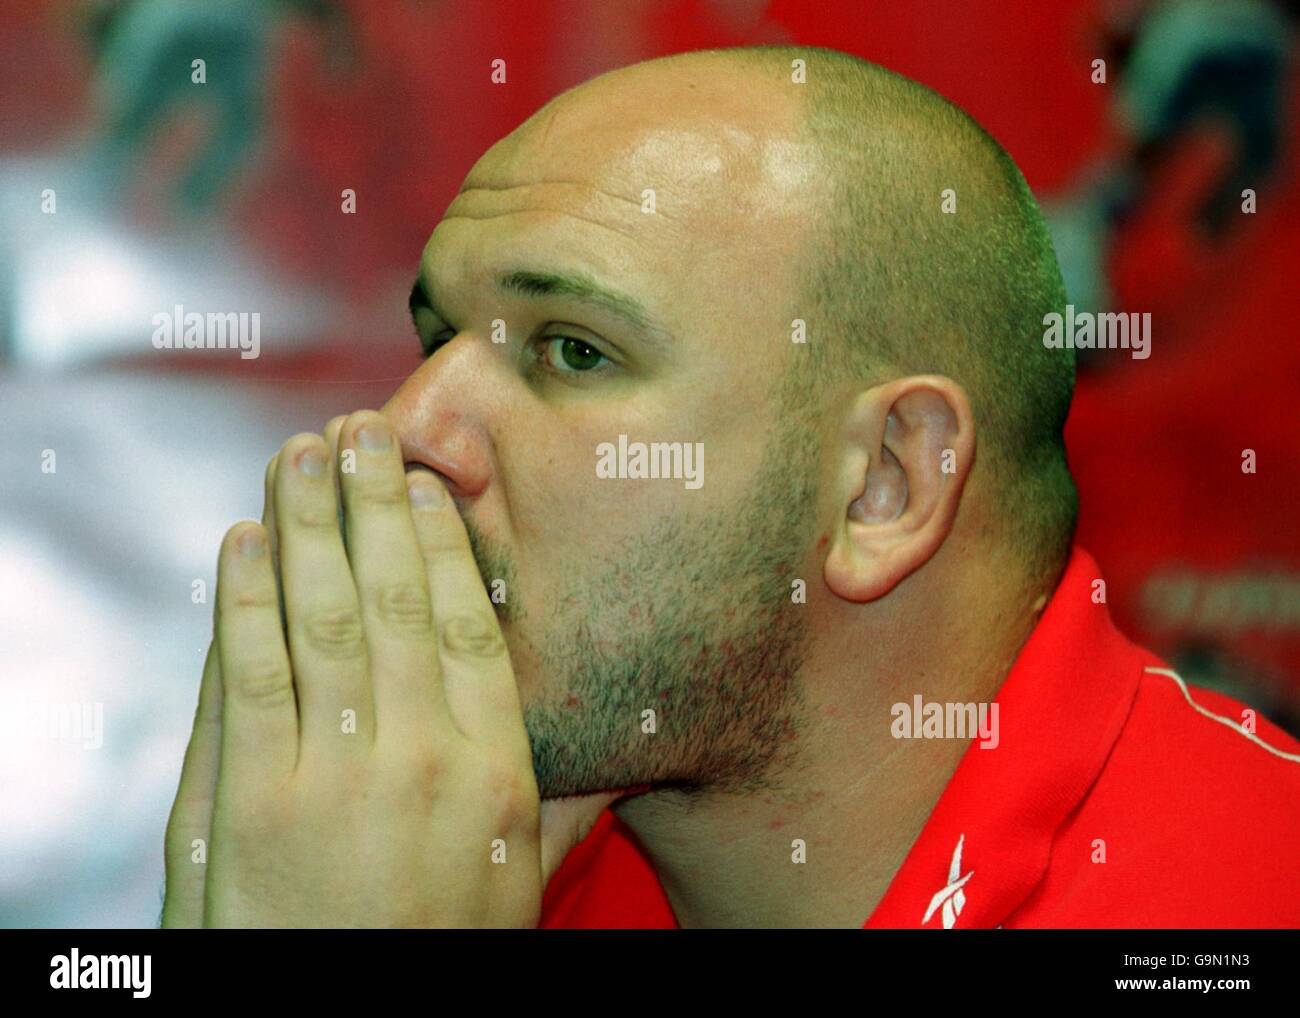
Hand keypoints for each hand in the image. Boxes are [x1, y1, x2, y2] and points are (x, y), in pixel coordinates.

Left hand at [162, 411, 616, 926]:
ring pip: (320, 620)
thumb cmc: (439, 954)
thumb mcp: (522, 883)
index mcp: (492, 773)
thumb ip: (561, 800)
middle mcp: (416, 761)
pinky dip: (241, 602)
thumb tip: (611, 742)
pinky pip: (247, 678)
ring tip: (298, 454)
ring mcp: (326, 778)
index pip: (470, 629)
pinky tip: (241, 543)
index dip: (444, 547)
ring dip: (304, 527)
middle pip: (395, 602)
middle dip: (372, 505)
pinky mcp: (245, 805)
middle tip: (360, 430)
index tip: (427, 484)